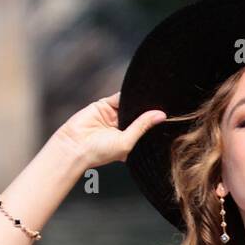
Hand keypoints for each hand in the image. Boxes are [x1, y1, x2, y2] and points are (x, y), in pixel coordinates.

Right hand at [50, 92, 166, 168]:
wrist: (73, 147)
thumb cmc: (99, 152)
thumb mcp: (126, 141)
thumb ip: (142, 126)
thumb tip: (160, 115)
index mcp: (129, 140)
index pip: (145, 128)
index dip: (155, 122)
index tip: (171, 115)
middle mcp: (122, 128)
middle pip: (139, 114)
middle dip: (148, 109)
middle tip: (165, 101)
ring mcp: (112, 116)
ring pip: (130, 104)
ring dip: (138, 101)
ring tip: (153, 95)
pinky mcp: (103, 106)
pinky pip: (118, 97)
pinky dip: (127, 94)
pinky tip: (137, 92)